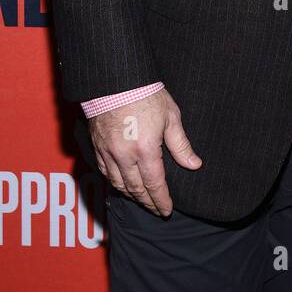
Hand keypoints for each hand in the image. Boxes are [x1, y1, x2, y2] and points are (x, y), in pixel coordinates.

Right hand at [89, 87, 200, 216]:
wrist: (115, 80)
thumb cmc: (146, 94)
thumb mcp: (171, 117)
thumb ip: (181, 145)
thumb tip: (194, 165)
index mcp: (146, 150)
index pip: (154, 185)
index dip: (161, 200)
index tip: (166, 210)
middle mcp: (125, 156)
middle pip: (136, 189)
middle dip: (147, 202)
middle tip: (156, 210)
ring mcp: (108, 152)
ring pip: (118, 184)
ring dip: (131, 196)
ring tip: (141, 200)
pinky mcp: (97, 146)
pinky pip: (105, 172)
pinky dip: (114, 183)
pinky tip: (121, 184)